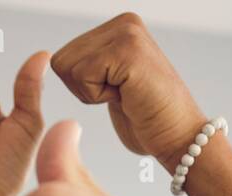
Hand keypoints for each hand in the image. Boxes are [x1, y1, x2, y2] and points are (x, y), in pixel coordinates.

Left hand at [50, 13, 205, 172]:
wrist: (178, 136)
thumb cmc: (145, 119)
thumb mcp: (110, 82)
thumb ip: (89, 65)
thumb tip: (53, 59)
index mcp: (118, 27)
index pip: (62, 58)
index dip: (81, 87)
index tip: (117, 91)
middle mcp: (124, 23)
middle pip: (61, 61)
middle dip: (84, 88)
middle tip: (121, 94)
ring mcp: (127, 33)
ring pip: (68, 68)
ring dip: (91, 92)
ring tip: (125, 93)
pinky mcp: (127, 50)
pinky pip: (82, 75)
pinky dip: (98, 95)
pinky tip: (127, 95)